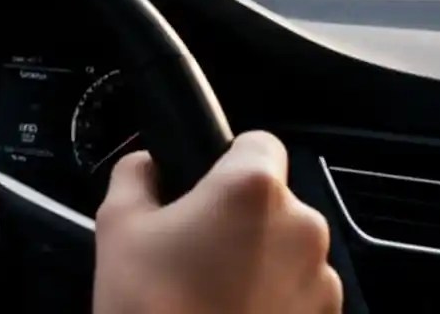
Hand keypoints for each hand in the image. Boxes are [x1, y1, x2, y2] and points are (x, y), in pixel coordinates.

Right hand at [93, 131, 341, 313]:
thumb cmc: (149, 307)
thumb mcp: (117, 226)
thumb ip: (135, 175)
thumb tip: (146, 164)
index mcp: (252, 189)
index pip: (257, 142)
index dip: (226, 160)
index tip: (202, 188)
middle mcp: (301, 227)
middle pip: (272, 200)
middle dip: (238, 218)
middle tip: (193, 250)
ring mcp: (322, 280)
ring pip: (288, 249)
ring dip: (260, 261)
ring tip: (211, 292)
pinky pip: (300, 292)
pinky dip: (274, 299)